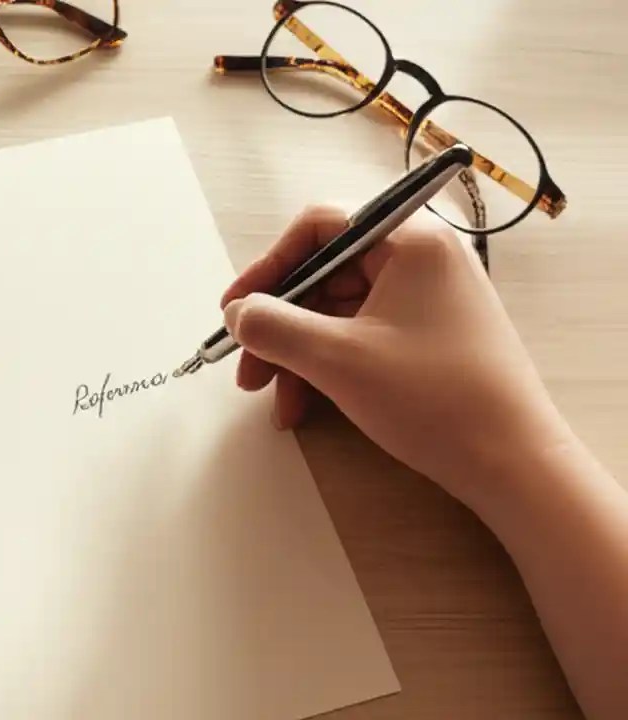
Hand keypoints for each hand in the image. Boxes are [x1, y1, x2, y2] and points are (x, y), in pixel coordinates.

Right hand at [221, 205, 572, 506]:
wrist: (514, 464)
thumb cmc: (432, 399)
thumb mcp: (336, 359)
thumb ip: (274, 326)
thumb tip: (238, 313)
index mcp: (410, 240)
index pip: (319, 226)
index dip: (268, 267)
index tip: (235, 310)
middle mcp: (423, 258)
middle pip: (325, 274)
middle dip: (280, 326)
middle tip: (248, 369)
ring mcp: (430, 298)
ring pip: (339, 313)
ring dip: (298, 356)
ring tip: (276, 403)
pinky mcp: (431, 336)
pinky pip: (362, 336)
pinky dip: (329, 367)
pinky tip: (306, 406)